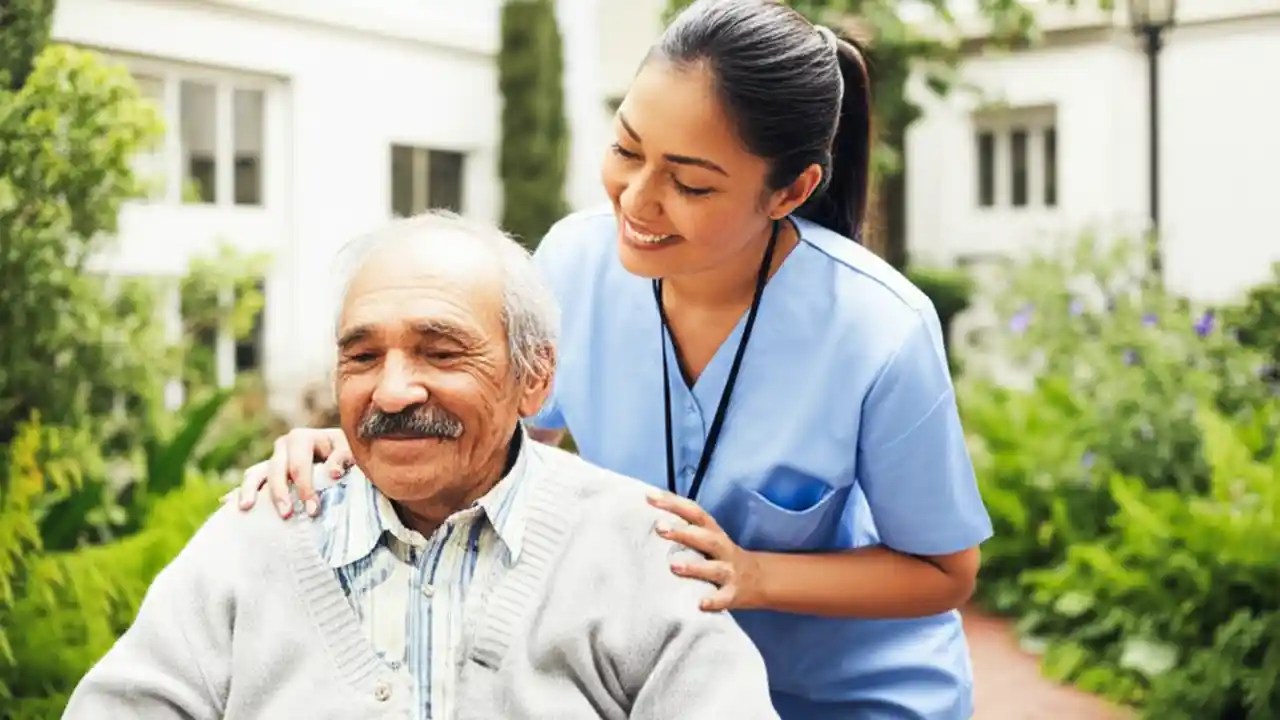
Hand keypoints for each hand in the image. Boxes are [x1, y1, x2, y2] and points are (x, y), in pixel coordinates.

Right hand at [223, 428, 352, 517]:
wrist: (339, 451)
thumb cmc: (346, 452)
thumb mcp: (350, 451)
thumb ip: (343, 458)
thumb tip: (332, 472)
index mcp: (302, 438)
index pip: (299, 465)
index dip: (305, 488)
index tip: (312, 511)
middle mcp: (282, 446)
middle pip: (274, 470)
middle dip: (279, 494)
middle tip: (286, 516)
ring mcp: (272, 460)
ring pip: (255, 474)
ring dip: (249, 491)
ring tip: (245, 509)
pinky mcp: (267, 473)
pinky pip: (251, 483)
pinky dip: (240, 493)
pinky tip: (229, 506)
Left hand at [646, 490, 763, 611]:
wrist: (758, 578)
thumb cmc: (720, 555)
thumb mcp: (707, 537)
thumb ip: (685, 527)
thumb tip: (650, 516)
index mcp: (712, 531)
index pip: (694, 512)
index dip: (673, 503)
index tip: (649, 496)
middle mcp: (721, 548)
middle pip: (704, 537)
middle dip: (682, 532)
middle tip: (659, 527)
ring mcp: (728, 572)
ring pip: (713, 568)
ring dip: (694, 567)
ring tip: (674, 566)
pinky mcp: (733, 594)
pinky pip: (723, 598)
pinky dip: (714, 601)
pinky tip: (701, 604)